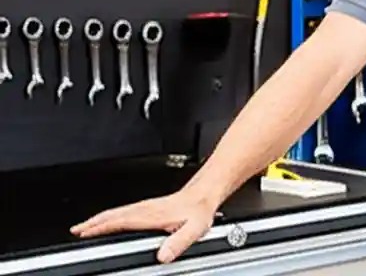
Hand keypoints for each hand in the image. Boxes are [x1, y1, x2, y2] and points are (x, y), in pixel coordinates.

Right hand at [70, 188, 218, 263]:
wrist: (205, 194)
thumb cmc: (199, 210)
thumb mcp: (195, 228)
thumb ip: (179, 242)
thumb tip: (164, 255)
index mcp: (152, 215)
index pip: (121, 221)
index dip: (102, 227)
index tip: (85, 232)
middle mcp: (146, 209)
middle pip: (113, 214)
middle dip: (93, 222)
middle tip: (76, 230)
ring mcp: (146, 207)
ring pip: (116, 212)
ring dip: (99, 219)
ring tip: (84, 227)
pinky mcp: (148, 208)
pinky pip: (124, 212)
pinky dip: (110, 216)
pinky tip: (108, 222)